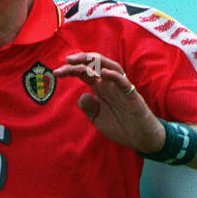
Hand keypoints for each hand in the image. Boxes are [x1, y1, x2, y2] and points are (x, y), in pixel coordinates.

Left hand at [51, 52, 165, 154]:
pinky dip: (114, 76)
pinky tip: (103, 73)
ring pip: (110, 67)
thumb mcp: (98, 118)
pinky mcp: (132, 95)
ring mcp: (121, 88)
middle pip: (96, 65)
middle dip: (81, 60)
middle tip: (67, 59)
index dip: (71, 70)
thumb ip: (89, 107)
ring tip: (84, 59)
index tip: (56, 72)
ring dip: (97, 61)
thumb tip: (81, 95)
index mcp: (101, 88)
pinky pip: (123, 82)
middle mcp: (110, 84)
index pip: (85, 73)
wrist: (140, 138)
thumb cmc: (120, 126)